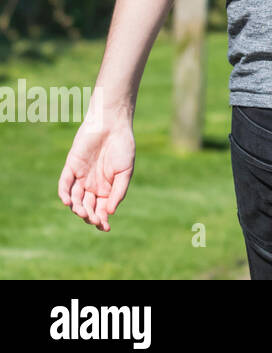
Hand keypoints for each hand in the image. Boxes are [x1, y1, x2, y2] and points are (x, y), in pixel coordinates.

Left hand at [58, 113, 134, 231]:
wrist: (112, 125)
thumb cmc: (123, 147)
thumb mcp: (126, 171)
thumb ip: (118, 191)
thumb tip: (109, 212)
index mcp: (107, 188)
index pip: (101, 209)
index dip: (102, 220)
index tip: (105, 227)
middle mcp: (92, 185)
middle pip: (87, 207)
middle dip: (90, 216)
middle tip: (94, 220)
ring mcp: (80, 177)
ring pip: (75, 198)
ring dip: (77, 208)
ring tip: (82, 213)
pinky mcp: (71, 167)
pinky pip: (64, 184)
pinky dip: (64, 194)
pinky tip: (68, 202)